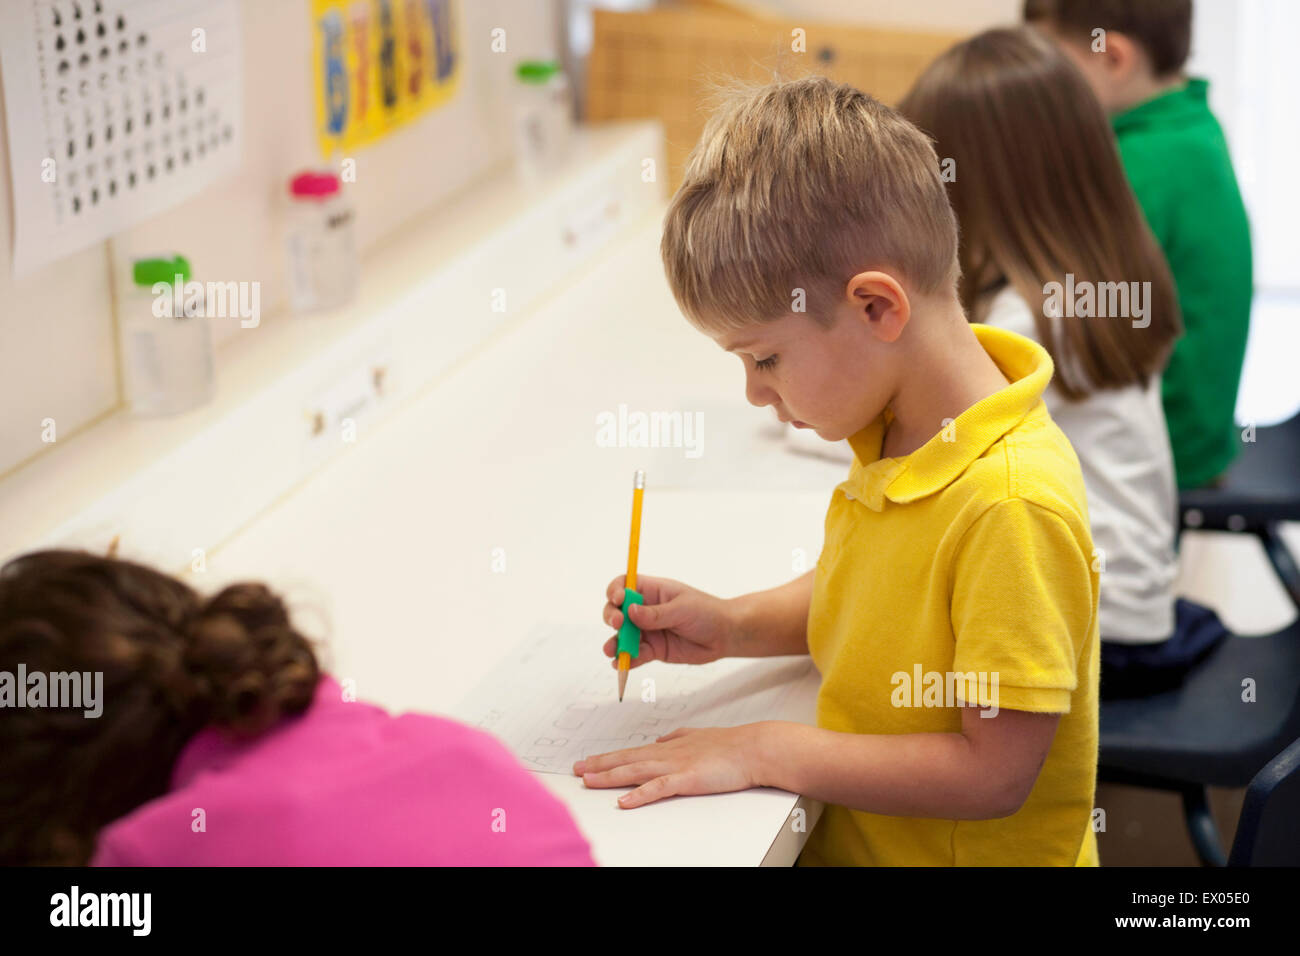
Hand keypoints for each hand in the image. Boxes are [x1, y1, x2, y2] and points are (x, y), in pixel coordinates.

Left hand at [573, 723, 769, 807]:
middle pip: (626, 759)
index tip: (588, 760)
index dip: (608, 757)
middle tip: (576, 769)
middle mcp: (667, 754)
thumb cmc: (730, 744)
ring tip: (587, 780)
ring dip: (609, 776)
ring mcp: (675, 765)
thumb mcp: (698, 735)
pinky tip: (623, 801)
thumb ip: (678, 736)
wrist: (753, 748)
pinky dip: (639, 795)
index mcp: (669, 746)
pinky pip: (658, 789)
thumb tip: (661, 738)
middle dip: (599, 764)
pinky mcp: (687, 779)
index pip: (631, 752)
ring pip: (635, 771)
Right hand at [601, 574, 735, 668]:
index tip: (616, 599)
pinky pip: (635, 655)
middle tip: (618, 624)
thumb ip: (656, 613)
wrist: (724, 635)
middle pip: (617, 610)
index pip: (624, 585)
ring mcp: (647, 630)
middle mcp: (645, 610)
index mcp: (652, 591)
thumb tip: (630, 611)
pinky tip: (621, 664)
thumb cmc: (706, 612)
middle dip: (612, 617)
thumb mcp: (682, 608)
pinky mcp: (653, 650)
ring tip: (611, 649)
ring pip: (623, 636)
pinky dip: (626, 660)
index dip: (615, 591)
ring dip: (615, 642)